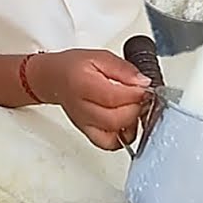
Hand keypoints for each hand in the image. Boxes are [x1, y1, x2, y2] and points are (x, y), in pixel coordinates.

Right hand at [31, 49, 151, 150]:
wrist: (56, 79)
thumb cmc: (76, 68)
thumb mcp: (101, 57)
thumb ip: (124, 70)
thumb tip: (143, 82)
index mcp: (83, 85)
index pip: (114, 97)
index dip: (136, 94)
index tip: (146, 88)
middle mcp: (82, 109)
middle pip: (115, 120)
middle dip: (136, 109)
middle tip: (143, 98)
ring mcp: (85, 124)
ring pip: (114, 136)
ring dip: (132, 124)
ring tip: (135, 108)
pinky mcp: (89, 133)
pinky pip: (110, 144)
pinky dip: (124, 137)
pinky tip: (128, 122)